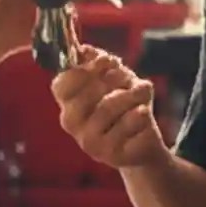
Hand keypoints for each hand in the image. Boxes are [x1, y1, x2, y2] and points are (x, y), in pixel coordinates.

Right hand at [52, 46, 168, 168]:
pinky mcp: (114, 156)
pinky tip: (143, 115)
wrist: (141, 145)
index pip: (62, 85)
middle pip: (91, 93)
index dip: (85, 68)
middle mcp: (73, 126)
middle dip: (117, 79)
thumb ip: (98, 62)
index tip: (108, 60)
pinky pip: (132, 123)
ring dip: (134, 93)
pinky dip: (143, 114)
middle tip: (131, 78)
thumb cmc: (123, 106)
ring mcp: (91, 144)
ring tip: (143, 92)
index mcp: (67, 105)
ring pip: (112, 105)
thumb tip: (84, 50)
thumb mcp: (113, 79)